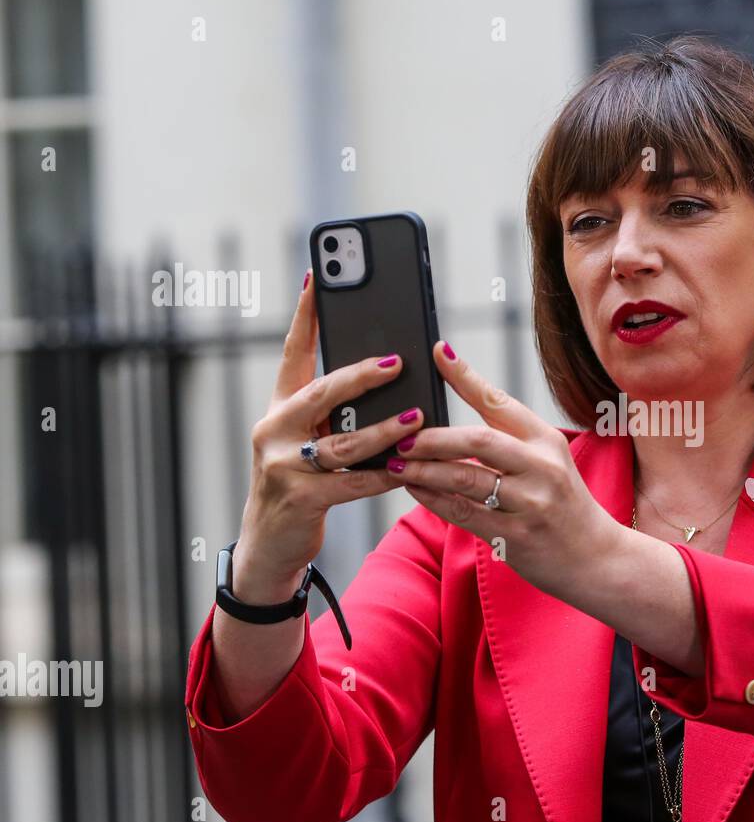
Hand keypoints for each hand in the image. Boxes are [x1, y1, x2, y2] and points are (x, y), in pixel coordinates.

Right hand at [235, 271, 418, 592]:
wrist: (270, 544)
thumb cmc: (301, 482)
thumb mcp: (306, 439)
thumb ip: (332, 412)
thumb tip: (385, 374)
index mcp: (279, 407)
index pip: (293, 352)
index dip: (307, 315)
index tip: (319, 276)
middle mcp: (274, 429)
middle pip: (321, 393)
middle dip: (360, 375)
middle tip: (396, 362)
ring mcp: (284, 466)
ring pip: (342, 442)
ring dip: (383, 430)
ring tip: (416, 419)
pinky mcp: (301, 499)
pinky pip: (353, 483)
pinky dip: (384, 475)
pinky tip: (409, 468)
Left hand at [389, 341, 622, 596]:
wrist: (597, 556)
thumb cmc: (562, 502)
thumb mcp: (548, 460)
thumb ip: (508, 439)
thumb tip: (451, 421)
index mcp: (547, 440)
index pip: (500, 401)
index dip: (466, 377)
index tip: (438, 352)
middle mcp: (542, 467)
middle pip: (478, 441)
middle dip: (434, 437)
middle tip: (401, 435)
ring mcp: (530, 503)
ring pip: (465, 479)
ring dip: (424, 470)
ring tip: (396, 463)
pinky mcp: (516, 536)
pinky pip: (464, 514)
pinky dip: (433, 499)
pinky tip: (415, 489)